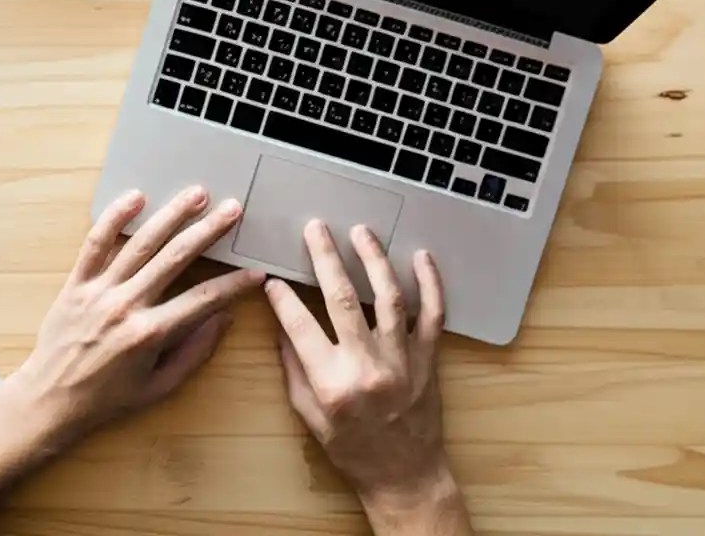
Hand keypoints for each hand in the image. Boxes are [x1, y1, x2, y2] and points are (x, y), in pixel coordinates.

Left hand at [13, 187, 264, 441]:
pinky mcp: (76, 284)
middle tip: (232, 209)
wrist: (51, 399)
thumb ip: (194, 353)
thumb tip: (223, 319)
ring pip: (140, 243)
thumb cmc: (108, 399)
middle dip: (208, 231)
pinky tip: (135, 197)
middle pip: (175, 258)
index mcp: (150, 334)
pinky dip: (113, 217)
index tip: (256, 272)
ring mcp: (99, 291)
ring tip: (195, 193)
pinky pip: (95, 244)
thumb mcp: (159, 388)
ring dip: (171, 215)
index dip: (234, 285)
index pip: (203, 299)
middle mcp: (126, 305)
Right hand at [266, 221, 470, 534]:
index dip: (282, 298)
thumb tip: (282, 326)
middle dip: (325, 257)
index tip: (272, 280)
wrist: (404, 475)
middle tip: (315, 229)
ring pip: (388, 297)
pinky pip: (433, 314)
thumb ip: (294, 368)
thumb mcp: (308, 417)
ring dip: (374, 259)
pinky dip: (430, 284)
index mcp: (331, 383)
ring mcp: (402, 359)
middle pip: (341, 298)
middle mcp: (366, 366)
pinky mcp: (428, 359)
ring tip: (361, 232)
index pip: (299, 325)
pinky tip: (422, 258)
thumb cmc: (351, 450)